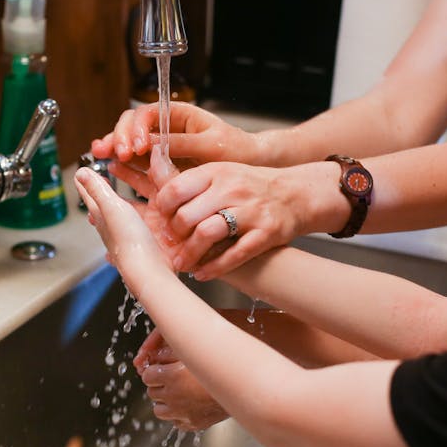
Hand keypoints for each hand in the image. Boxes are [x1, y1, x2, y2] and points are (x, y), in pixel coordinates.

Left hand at [73, 168, 174, 295]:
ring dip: (115, 211)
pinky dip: (132, 225)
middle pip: (101, 209)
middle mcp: (110, 229)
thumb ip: (97, 190)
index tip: (82, 174)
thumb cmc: (130, 240)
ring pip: (116, 221)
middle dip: (99, 197)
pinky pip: (133, 232)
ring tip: (116, 202)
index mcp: (102, 216)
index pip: (90, 196)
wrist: (148, 271)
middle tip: (98, 185)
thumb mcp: (112, 207)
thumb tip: (79, 172)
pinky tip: (137, 227)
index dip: (86, 183)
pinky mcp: (141, 247)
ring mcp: (125, 239)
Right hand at [89, 102, 267, 165]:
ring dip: (113, 147)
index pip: (147, 114)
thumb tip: (152, 144)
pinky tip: (110, 166)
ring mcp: (160, 147)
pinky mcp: (159, 166)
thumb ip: (181, 144)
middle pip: (132, 125)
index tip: (137, 146)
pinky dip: (121, 163)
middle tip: (118, 154)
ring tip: (101, 156)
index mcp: (179, 115)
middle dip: (120, 137)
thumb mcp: (211, 147)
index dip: (137, 128)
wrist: (250, 168)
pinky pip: (136, 162)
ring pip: (129, 141)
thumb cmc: (237, 152)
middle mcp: (166, 128)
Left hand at [133, 329, 228, 430]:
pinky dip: (178, 415)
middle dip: (158, 386)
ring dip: (165, 402)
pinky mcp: (192, 424)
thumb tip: (153, 354)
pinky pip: (176, 422)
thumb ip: (171, 352)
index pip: (147, 376)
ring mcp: (182, 413)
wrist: (244, 386)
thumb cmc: (220, 365)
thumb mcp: (194, 352)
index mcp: (172, 376)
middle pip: (152, 393)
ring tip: (177, 394)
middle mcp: (174, 397)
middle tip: (170, 380)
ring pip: (159, 411)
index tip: (159, 370)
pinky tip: (188, 405)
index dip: (153, 372)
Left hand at [154, 162, 312, 278]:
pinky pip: (234, 255)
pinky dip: (214, 268)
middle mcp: (231, 189)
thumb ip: (189, 180)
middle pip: (187, 215)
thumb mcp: (220, 173)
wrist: (295, 194)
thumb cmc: (250, 187)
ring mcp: (250, 211)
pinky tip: (202, 274)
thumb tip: (150, 176)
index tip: (160, 220)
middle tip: (172, 244)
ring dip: (190, 254)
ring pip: (207, 234)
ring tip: (182, 263)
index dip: (162, 209)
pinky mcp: (265, 233)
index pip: (175, 189)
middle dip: (174, 235)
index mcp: (215, 172)